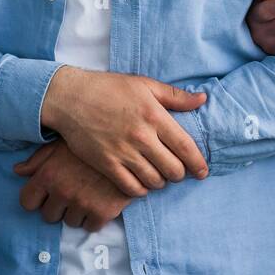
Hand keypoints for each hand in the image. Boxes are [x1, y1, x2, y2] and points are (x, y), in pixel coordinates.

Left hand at [12, 139, 131, 230]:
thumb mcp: (61, 144)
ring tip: (89, 194)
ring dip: (77, 212)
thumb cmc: (92, 141)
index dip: (37, 199)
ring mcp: (83, 203)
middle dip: (58, 206)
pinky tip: (101, 200)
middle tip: (73, 192)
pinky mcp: (103, 212)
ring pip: (70, 222)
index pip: (27, 202)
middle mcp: (62, 191)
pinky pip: (91, 227)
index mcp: (48, 174)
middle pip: (49, 216)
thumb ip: (38, 159)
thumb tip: (17, 171)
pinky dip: (95, 217)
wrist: (130, 144)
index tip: (47, 194)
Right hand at [40, 66, 209, 197]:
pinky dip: (141, 189)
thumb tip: (202, 99)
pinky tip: (142, 182)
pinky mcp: (107, 164)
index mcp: (154, 116)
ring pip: (154, 181)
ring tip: (159, 175)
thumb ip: (176, 96)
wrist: (71, 98)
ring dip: (161, 181)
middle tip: (177, 171)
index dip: (198, 164)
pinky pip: (131, 188)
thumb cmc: (109, 88)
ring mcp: (123, 153)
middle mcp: (142, 137)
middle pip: (173, 170)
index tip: (203, 172)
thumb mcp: (145, 84)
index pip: (185, 148)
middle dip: (180, 174)